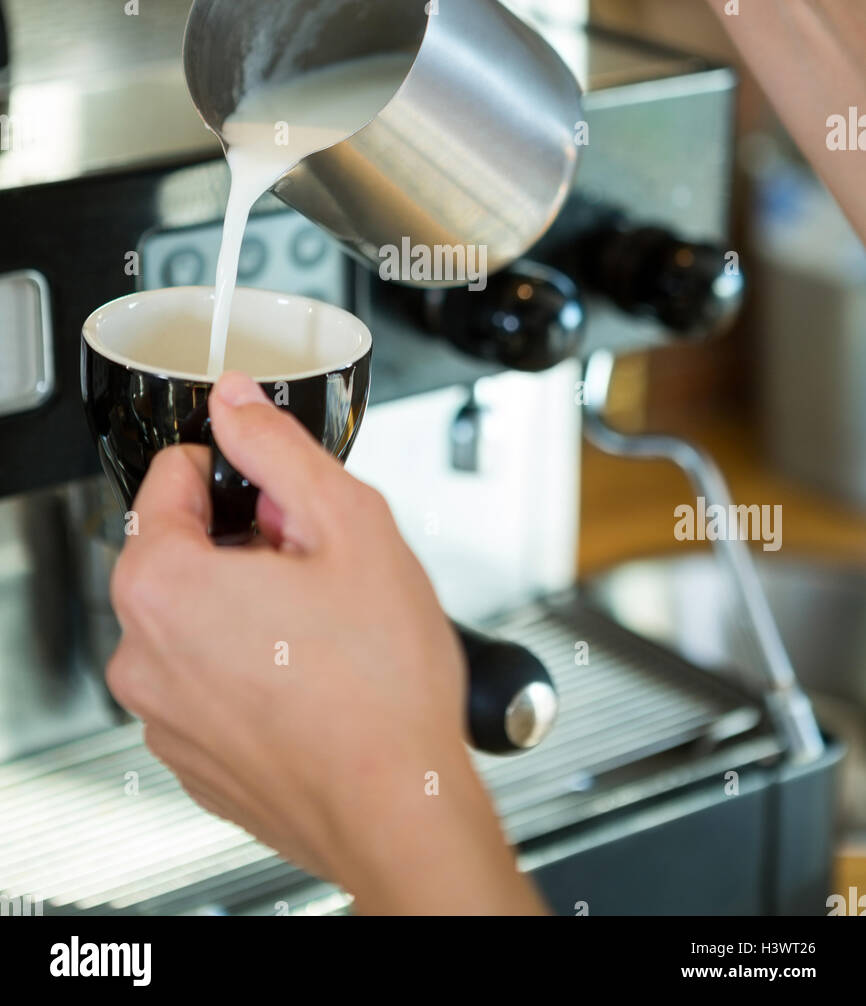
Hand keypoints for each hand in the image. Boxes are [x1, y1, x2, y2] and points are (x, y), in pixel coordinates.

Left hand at [106, 372, 545, 915]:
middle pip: (186, 548)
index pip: (172, 476)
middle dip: (250, 543)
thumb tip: (236, 401)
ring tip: (322, 635)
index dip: (243, 478)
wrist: (399, 807)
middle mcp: (141, 651)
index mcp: (162, 583)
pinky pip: (209, 679)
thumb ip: (278, 447)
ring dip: (251, 607)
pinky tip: (312, 682)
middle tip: (320, 574)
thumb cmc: (381, 684)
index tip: (287, 509)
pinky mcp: (191, 755)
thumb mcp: (349, 523)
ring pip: (200, 615)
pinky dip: (250, 667)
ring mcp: (162, 713)